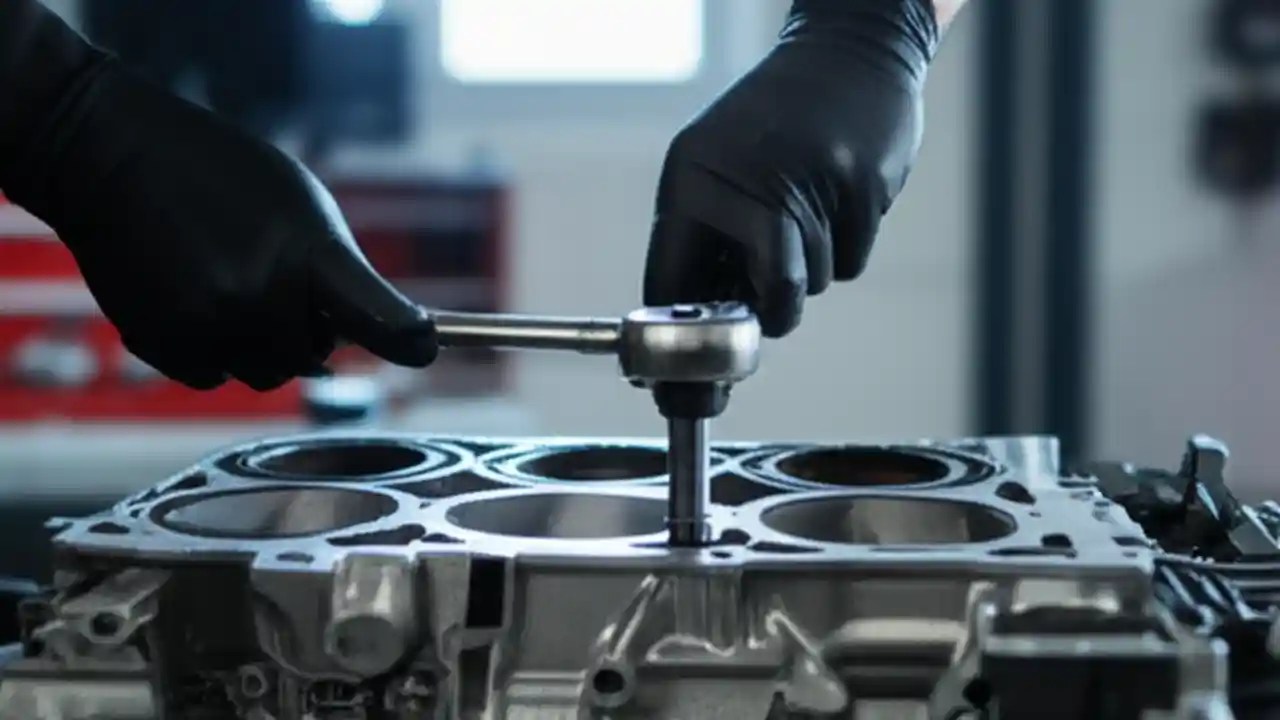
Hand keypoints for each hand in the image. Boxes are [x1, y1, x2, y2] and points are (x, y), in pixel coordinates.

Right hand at [4, 60, 436, 390]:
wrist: (108, 156)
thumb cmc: (217, 171)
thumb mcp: (299, 200)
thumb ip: (342, 269)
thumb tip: (388, 332)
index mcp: (304, 254)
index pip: (380, 320)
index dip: (411, 341)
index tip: (424, 346)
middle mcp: (258, 299)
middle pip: (316, 357)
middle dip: (310, 329)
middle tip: (280, 278)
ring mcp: (207, 327)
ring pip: (266, 374)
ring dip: (263, 343)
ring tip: (234, 281)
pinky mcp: (164, 346)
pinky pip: (216, 376)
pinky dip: (216, 349)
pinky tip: (196, 296)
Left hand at [644, 0, 939, 336]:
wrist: (847, 49)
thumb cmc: (780, 122)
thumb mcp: (721, 167)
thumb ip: (711, 243)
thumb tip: (704, 344)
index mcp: (691, 177)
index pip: (674, 282)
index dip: (685, 345)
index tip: (690, 391)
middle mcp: (742, 179)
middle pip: (762, 299)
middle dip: (775, 304)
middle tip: (783, 271)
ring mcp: (804, 180)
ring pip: (812, 286)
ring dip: (817, 263)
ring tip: (813, 199)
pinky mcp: (859, 183)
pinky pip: (853, 261)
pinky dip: (851, 242)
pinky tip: (843, 191)